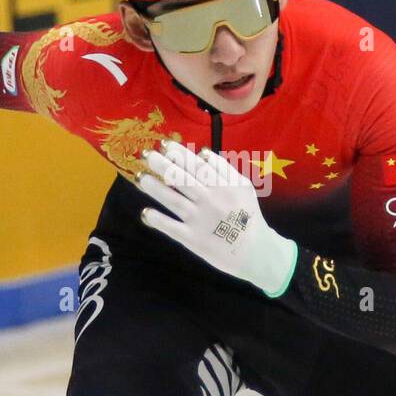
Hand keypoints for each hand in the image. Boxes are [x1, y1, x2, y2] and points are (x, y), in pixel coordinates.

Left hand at [136, 140, 297, 296]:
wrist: (255, 251)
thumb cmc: (248, 216)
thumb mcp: (243, 187)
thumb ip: (224, 169)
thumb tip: (201, 152)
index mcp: (222, 185)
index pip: (196, 165)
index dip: (178, 153)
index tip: (164, 144)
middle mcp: (209, 200)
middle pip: (181, 179)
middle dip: (162, 165)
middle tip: (147, 154)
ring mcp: (199, 220)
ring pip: (173, 200)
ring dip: (155, 188)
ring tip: (141, 177)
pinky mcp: (193, 240)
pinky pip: (172, 228)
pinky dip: (158, 220)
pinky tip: (146, 212)